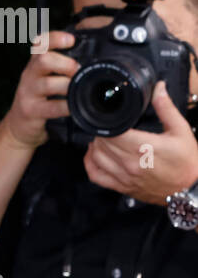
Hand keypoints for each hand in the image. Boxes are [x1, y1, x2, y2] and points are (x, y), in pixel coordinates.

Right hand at [1, 29, 78, 147]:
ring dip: (68, 86)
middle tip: (78, 71)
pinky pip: (52, 107)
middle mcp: (30, 74)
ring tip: (77, 90)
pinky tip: (73, 107)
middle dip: (65, 64)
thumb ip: (62, 65)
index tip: (71, 40)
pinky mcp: (30, 110)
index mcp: (36, 63)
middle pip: (43, 59)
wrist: (20, 125)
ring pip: (48, 83)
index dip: (55, 38)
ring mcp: (28, 92)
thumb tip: (93, 55)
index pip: (41, 43)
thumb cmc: (40, 99)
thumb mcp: (46, 78)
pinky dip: (66, 107)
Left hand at [84, 82, 197, 204]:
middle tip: (110, 127)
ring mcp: (123, 176)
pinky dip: (90, 163)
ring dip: (96, 145)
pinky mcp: (121, 187)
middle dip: (103, 132)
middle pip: (102, 142)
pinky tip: (94, 154)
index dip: (109, 122)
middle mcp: (130, 163)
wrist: (189, 189)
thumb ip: (166, 108)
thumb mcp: (181, 131)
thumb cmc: (187, 162)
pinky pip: (95, 175)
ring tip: (104, 138)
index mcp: (143, 147)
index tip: (113, 118)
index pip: (112, 131)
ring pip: (96, 156)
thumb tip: (158, 88)